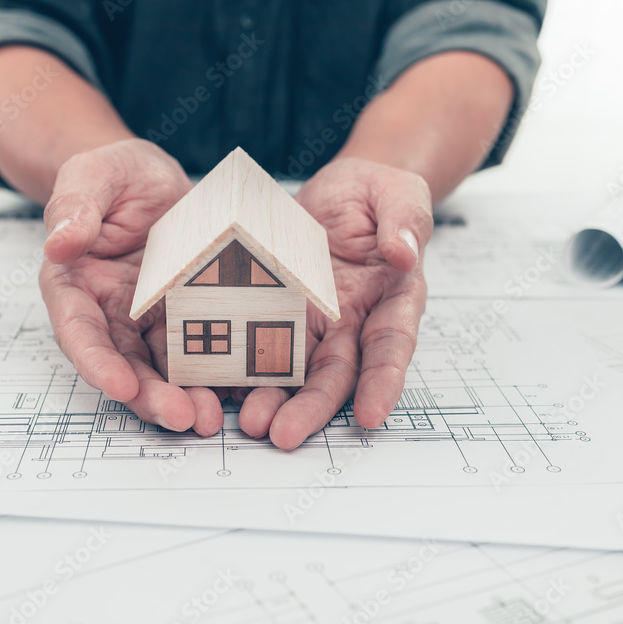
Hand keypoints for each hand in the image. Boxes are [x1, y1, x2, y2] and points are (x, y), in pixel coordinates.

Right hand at [40, 138, 224, 435]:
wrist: (156, 178)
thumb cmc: (116, 174)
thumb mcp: (94, 175)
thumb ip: (76, 205)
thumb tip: (59, 243)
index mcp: (75, 285)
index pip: (79, 331)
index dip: (96, 363)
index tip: (120, 386)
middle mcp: (110, 313)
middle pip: (124, 365)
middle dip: (151, 397)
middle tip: (185, 418)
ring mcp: (149, 320)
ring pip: (162, 369)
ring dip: (184, 398)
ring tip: (211, 419)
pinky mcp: (187, 318)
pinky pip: (199, 351)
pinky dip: (213, 375)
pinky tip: (237, 391)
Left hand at [238, 157, 431, 448]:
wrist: (340, 189)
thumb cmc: (376, 194)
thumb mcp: (398, 194)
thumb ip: (405, 220)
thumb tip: (406, 252)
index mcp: (390, 299)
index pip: (390, 345)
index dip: (382, 381)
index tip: (371, 414)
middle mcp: (350, 322)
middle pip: (334, 374)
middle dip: (312, 408)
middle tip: (284, 434)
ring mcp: (310, 321)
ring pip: (293, 371)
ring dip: (273, 400)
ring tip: (249, 423)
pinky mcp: (273, 311)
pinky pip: (254, 342)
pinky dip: (239, 368)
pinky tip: (217, 389)